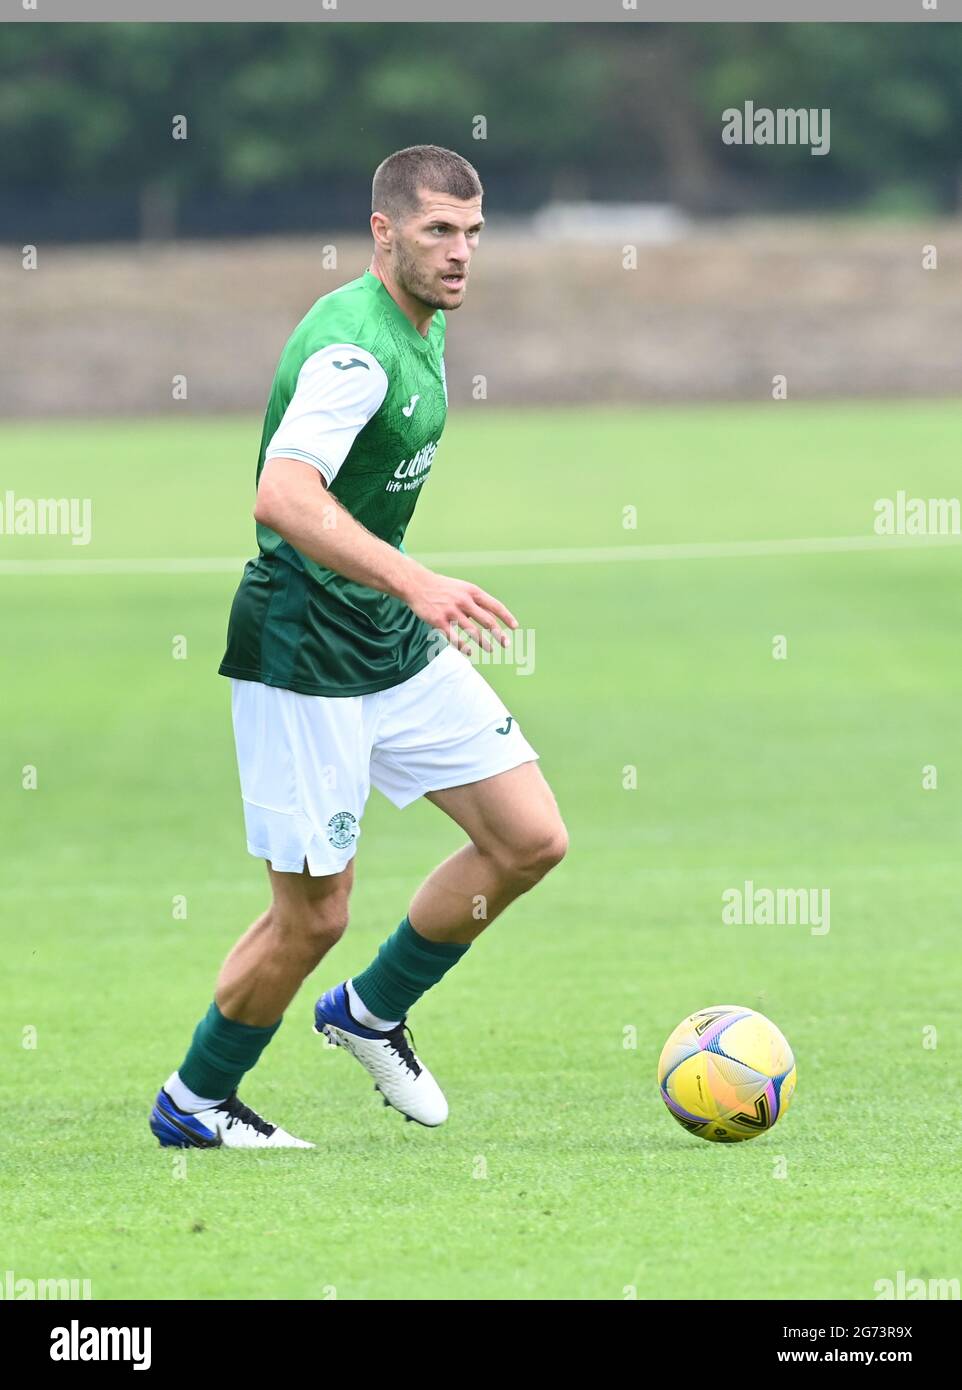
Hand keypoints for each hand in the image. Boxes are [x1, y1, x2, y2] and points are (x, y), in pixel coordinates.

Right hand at [403, 566, 517, 655]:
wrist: (417, 584)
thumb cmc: (444, 588)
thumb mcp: (463, 589)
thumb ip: (477, 603)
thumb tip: (494, 618)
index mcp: (472, 592)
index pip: (494, 605)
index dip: (506, 617)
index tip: (515, 627)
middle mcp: (464, 601)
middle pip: (487, 621)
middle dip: (498, 634)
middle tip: (506, 644)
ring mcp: (451, 612)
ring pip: (472, 632)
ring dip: (484, 643)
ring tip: (491, 650)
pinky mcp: (439, 621)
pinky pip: (454, 638)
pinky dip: (464, 647)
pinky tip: (470, 652)